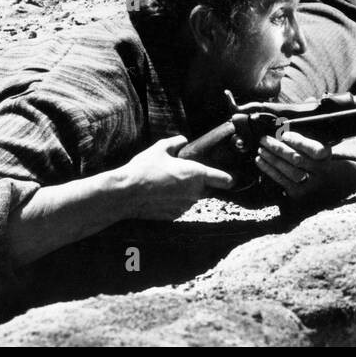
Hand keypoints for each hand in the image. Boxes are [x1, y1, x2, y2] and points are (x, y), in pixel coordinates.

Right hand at [118, 135, 233, 219]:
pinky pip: (180, 206)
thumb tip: (183, 140)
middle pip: (206, 188)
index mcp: (196, 174)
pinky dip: (174, 201)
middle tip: (181, 172)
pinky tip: (159, 193)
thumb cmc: (144, 169)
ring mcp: (184, 206)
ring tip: (166, 182)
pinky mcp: (174, 216)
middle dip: (199, 182)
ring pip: (192, 198)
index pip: (223, 179)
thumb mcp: (160, 148)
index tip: (229, 178)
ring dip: (185, 192)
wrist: (126, 193)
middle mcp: (194, 192)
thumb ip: (176, 143)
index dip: (227, 178)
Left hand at [256, 132, 333, 200]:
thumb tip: (280, 134)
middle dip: (278, 148)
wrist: (319, 178)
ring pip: (290, 171)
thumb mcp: (311, 144)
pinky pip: (282, 180)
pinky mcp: (299, 193)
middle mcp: (322, 171)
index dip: (299, 142)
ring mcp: (311, 184)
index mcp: (326, 155)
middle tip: (264, 139)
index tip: (284, 135)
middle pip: (298, 160)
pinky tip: (260, 161)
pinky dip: (269, 170)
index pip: (315, 150)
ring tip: (261, 150)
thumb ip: (299, 139)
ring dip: (272, 159)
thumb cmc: (310, 155)